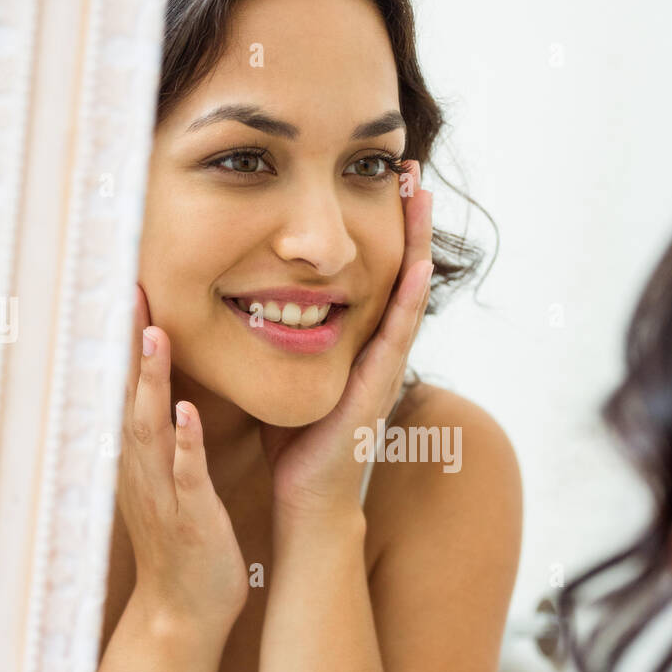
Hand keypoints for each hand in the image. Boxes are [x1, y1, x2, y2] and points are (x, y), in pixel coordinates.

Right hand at [118, 283, 249, 630]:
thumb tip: (173, 397)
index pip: (127, 390)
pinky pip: (185, 475)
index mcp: (141, 459)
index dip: (126, 343)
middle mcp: (142, 469)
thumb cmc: (186, 544)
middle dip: (128, 345)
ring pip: (150, 428)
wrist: (184, 612)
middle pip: (127, 396)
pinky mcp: (190, 516)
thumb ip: (169, 441)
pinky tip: (186, 413)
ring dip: (150, 383)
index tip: (128, 293)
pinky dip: (184, 443)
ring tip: (154, 336)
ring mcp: (164, 492)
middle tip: (129, 292)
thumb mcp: (171, 483)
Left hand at [258, 160, 433, 521]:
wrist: (309, 503)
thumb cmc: (295, 446)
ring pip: (407, 294)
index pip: (373, 273)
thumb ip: (279, 340)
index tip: (378, 179)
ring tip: (422, 195)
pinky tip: (417, 265)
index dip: (379, 227)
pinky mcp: (376, 392)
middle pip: (399, 272)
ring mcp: (382, 371)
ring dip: (417, 243)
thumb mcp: (286, 376)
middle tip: (410, 168)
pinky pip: (396, 339)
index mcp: (358, 345)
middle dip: (407, 220)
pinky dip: (409, 300)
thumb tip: (249, 296)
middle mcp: (377, 351)